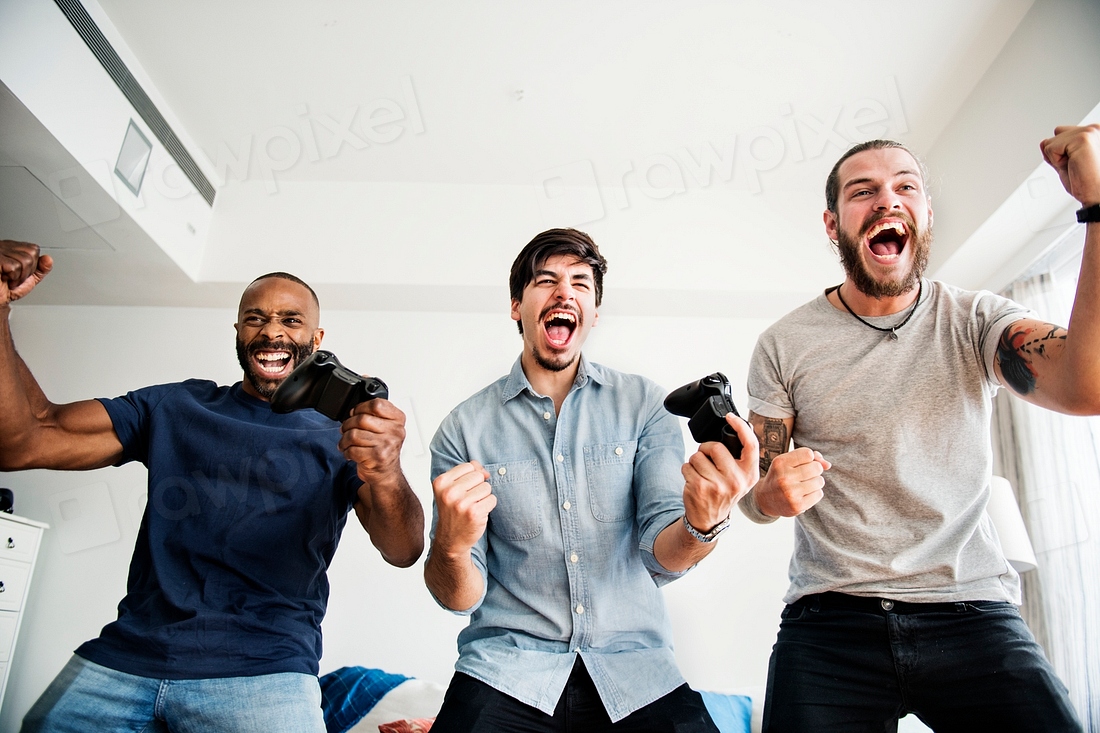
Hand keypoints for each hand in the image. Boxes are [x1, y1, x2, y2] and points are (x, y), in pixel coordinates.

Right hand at [0, 241, 51, 305]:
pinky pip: (14, 267)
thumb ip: (41, 269)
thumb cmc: (6, 290)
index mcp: (11, 248)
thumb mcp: (29, 279)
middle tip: (15, 278)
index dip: (32, 265)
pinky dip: (12, 278)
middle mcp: (4, 247)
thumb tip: (48, 259)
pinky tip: (4, 279)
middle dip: (28, 271)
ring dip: (20, 277)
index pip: (33, 249)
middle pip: (31, 253)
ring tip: (9, 280)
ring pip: (25, 260)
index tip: (20, 273)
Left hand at [338, 397, 405, 482]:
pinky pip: (352, 449)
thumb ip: (374, 416)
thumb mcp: (385, 428)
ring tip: (346, 443)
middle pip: (361, 419)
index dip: (360, 407)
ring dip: (344, 440)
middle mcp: (395, 431)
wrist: (386, 473)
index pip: (377, 404)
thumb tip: (353, 412)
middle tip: (346, 430)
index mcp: (398, 420)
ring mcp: (387, 444)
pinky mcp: (377, 457)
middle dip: (347, 425)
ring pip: (354, 435)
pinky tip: (350, 453)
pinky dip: (346, 451)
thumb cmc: (383, 449)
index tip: (355, 413)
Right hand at [431, 461, 495, 554]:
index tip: (462, 490)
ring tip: (471, 507)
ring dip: (483, 497)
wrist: (451, 539)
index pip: (469, 466)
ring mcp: (461, 503)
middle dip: (477, 487)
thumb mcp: (452, 488)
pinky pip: (492, 499)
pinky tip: (477, 514)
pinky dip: (488, 506)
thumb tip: (485, 472)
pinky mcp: (474, 513)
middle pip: (478, 476)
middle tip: (467, 501)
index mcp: (441, 482)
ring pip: (486, 487)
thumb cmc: (453, 511)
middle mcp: (449, 492)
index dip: (470, 478)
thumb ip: (467, 473)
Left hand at [681, 414, 759, 531]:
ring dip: (695, 462)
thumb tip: (738, 429)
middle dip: (706, 450)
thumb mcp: (741, 479)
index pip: (751, 444)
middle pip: (716, 447)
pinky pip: (687, 466)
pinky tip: (694, 481)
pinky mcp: (700, 487)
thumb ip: (740, 459)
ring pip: (698, 456)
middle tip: (707, 462)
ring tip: (701, 474)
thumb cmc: (724, 493)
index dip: (740, 426)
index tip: (730, 417)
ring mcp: (718, 485)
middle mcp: (737, 480)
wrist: (709, 519)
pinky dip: (686, 470)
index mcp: (750, 474)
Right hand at [754, 446, 830, 517]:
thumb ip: (810, 457)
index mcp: (780, 462)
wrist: (766, 499)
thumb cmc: (782, 476)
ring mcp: (790, 492)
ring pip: (820, 481)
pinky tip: (804, 494)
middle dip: (815, 470)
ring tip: (804, 485)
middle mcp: (784, 477)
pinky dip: (814, 493)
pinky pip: (819, 494)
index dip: (810, 458)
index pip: (809, 454)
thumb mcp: (788, 462)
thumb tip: (827, 465)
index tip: (802, 463)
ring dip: (815, 482)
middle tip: (804, 475)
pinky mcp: (797, 505)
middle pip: (817, 467)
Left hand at [1040, 124, 1099, 205]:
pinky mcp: (1082, 138)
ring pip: (1050, 142)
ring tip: (1076, 166)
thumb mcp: (1067, 162)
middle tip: (1076, 166)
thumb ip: (1056, 150)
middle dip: (1059, 154)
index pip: (1063, 132)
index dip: (1061, 151)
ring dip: (1057, 159)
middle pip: (1056, 134)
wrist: (1098, 195)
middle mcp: (1093, 129)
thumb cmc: (1087, 183)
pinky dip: (1056, 162)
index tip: (1076, 163)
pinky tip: (1074, 166)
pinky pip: (1050, 148)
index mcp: (1093, 133)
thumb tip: (1043, 142)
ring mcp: (1089, 132)